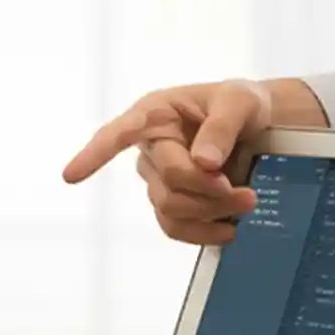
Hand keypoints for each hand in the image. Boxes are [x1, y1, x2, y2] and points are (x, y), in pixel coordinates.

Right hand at [63, 80, 275, 244]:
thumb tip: (203, 162)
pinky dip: (203, 234)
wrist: (263, 128)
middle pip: (167, 181)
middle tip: (247, 194)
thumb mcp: (240, 101)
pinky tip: (228, 230)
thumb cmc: (243, 104)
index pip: (118, 134)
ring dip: (212, 212)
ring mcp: (159, 177)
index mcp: (156, 113)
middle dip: (209, 191)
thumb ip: (222, 127)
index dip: (94, 155)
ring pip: (172, 209)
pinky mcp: (173, 202)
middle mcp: (151, 146)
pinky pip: (175, 228)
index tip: (71, 176)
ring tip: (247, 202)